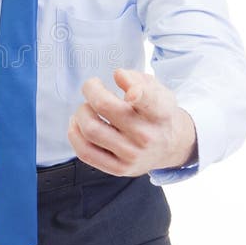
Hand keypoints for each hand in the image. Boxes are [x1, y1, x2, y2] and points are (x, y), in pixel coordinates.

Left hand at [68, 68, 197, 176]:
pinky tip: (79, 124)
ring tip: (87, 108)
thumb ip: (138, 79)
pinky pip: (85, 151)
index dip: (133, 87)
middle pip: (105, 106)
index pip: (148, 100)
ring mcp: (132, 154)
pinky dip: (74, 133)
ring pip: (90, 129)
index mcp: (160, 112)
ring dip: (80, 112)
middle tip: (92, 86)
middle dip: (91, 89)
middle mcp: (147, 135)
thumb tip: (119, 76)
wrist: (171, 147)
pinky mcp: (118, 168)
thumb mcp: (158, 90)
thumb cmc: (157, 114)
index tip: (118, 75)